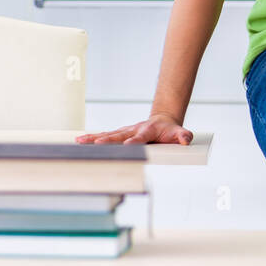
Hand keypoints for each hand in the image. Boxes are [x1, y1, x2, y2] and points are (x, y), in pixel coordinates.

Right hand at [75, 112, 192, 144]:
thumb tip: (185, 140)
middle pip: (119, 135)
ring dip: (94, 138)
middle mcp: (134, 129)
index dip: (134, 141)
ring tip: (81, 141)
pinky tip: (79, 141)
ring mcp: (125, 131)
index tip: (127, 145)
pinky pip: (104, 136)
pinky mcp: (119, 134)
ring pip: (108, 134)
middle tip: (97, 144)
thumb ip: (183, 136)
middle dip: (108, 140)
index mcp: (148, 131)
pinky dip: (92, 138)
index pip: (140, 137)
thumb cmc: (170, 130)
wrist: (163, 121)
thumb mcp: (180, 133)